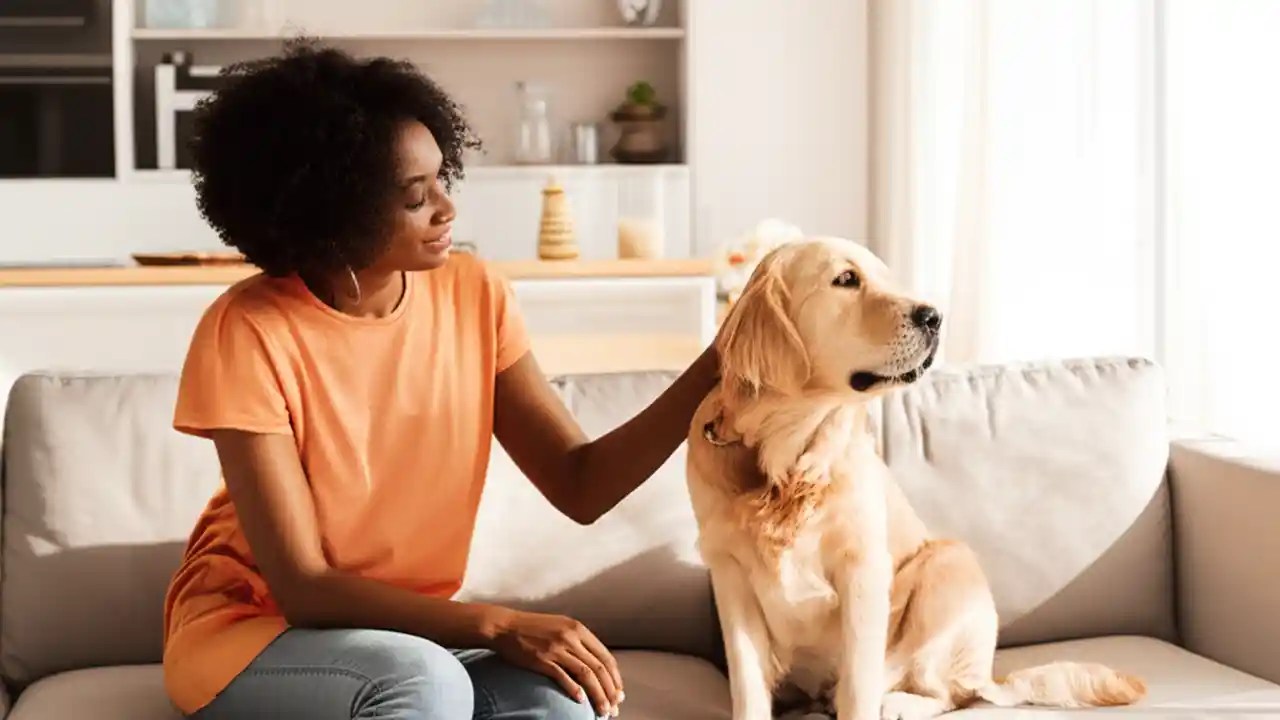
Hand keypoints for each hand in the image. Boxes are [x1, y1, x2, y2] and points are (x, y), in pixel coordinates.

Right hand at [492, 610, 623, 716]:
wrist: (504, 626)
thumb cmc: (533, 628)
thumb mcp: (561, 626)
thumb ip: (578, 641)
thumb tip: (596, 664)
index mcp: (578, 629)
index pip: (606, 657)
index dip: (615, 678)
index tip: (619, 693)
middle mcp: (571, 637)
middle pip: (599, 668)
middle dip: (610, 691)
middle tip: (614, 707)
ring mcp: (557, 648)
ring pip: (586, 675)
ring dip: (598, 695)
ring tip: (603, 710)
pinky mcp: (542, 659)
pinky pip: (563, 677)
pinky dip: (574, 690)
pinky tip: (581, 702)